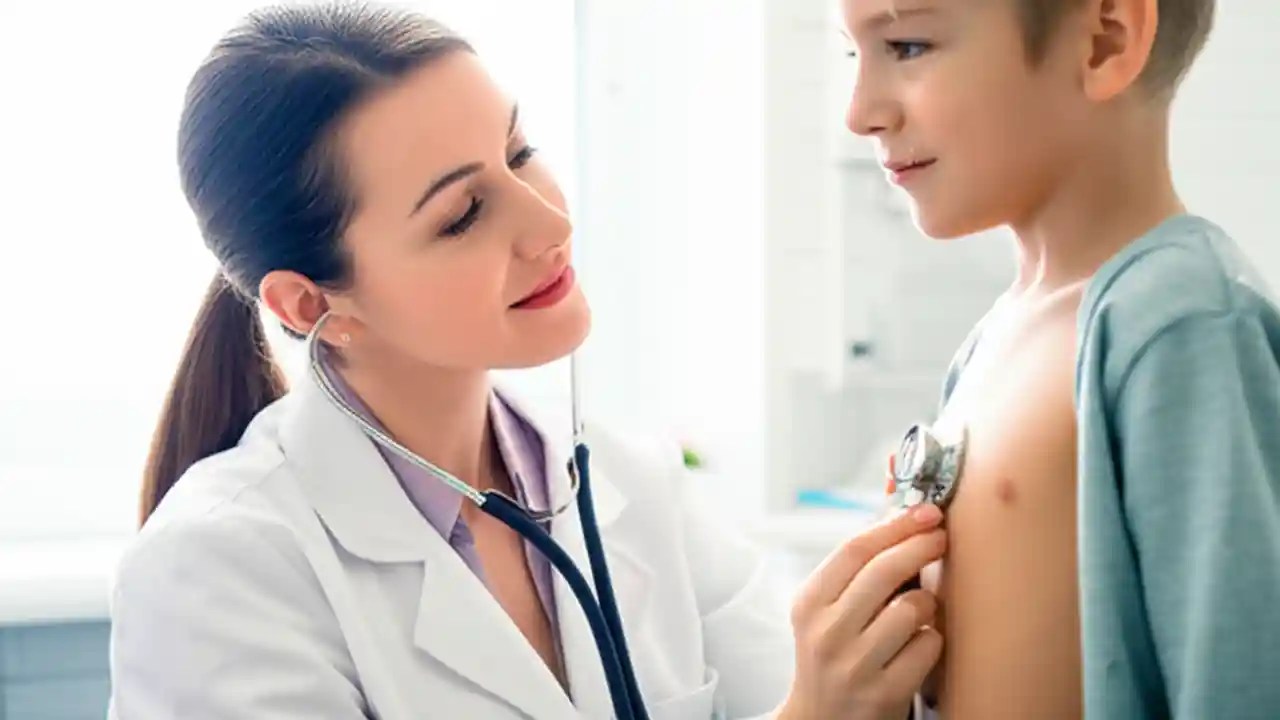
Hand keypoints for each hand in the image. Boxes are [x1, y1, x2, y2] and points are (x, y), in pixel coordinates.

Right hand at [776, 504, 945, 719]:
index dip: (895, 525)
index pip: (854, 549)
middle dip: (921, 545)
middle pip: (884, 570)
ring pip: (913, 608)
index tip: (925, 512)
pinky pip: (929, 644)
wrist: (820, 718)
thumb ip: (855, 567)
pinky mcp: (885, 694)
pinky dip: (932, 637)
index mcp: (809, 604)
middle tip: (940, 537)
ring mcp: (855, 666)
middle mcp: (827, 633)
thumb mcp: (825, 608)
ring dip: (927, 602)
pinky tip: (919, 641)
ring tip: (919, 609)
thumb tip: (899, 512)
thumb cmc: (831, 652)